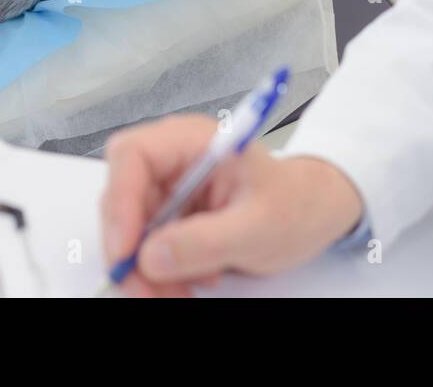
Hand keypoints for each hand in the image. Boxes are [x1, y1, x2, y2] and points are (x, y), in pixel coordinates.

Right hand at [100, 114, 364, 296]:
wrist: (313, 213)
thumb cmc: (296, 204)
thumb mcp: (258, 227)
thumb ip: (205, 241)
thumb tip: (151, 256)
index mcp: (193, 139)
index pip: (132, 156)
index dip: (119, 202)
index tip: (127, 251)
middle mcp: (174, 157)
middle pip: (122, 198)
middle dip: (131, 249)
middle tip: (149, 291)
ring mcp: (171, 186)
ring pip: (131, 229)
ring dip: (146, 268)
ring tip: (179, 293)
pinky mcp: (173, 213)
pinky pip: (148, 245)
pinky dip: (161, 271)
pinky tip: (195, 278)